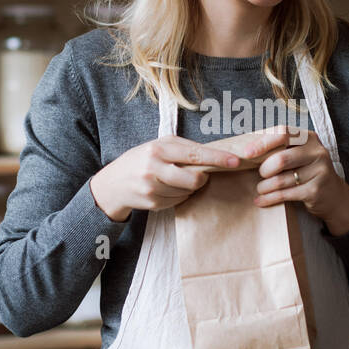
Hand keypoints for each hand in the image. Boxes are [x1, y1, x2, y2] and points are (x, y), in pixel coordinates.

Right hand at [89, 137, 240, 221]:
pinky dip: (178, 196)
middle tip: (200, 175)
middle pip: (194, 179)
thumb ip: (182, 149)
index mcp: (159, 148)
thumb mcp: (158, 146)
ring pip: (187, 192)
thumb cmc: (141, 160)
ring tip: (174, 180)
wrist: (113, 183)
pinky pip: (178, 201)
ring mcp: (152, 187)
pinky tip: (165, 189)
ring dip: (189, 188)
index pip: (195, 154)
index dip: (217, 159)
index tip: (235, 161)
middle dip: (203, 179)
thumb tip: (213, 154)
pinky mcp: (152, 203)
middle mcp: (154, 167)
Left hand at [241, 125, 348, 235]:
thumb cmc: (307, 172)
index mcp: (309, 138)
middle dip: (264, 170)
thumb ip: (279, 149)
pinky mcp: (316, 190)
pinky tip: (260, 200)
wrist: (333, 196)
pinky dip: (269, 198)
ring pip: (281, 180)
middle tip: (260, 175)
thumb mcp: (298, 155)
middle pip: (281, 159)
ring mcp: (319, 172)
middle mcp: (317, 152)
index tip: (246, 153)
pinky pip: (285, 194)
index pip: (283, 133)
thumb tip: (246, 149)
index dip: (262, 143)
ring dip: (264, 187)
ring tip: (260, 189)